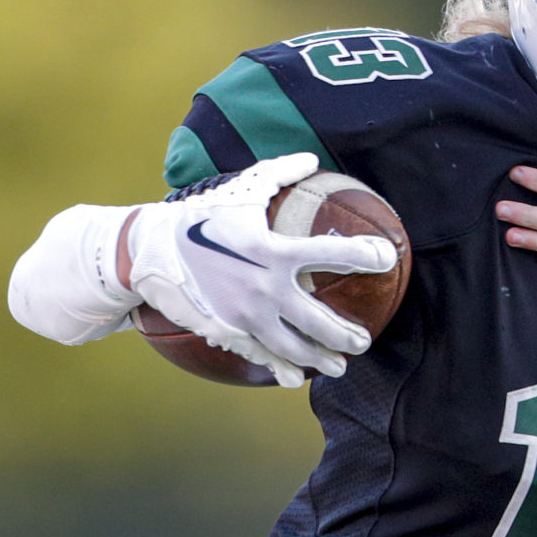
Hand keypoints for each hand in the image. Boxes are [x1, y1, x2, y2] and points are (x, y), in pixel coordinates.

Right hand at [125, 153, 399, 386]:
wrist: (148, 249)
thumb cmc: (200, 217)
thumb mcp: (241, 190)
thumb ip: (280, 173)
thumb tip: (311, 158)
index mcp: (275, 250)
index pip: (335, 254)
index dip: (367, 255)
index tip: (388, 257)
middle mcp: (266, 288)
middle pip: (320, 321)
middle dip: (347, 335)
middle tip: (363, 340)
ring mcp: (246, 315)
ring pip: (294, 348)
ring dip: (320, 360)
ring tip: (339, 367)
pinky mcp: (227, 331)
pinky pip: (260, 355)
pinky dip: (280, 369)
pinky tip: (293, 377)